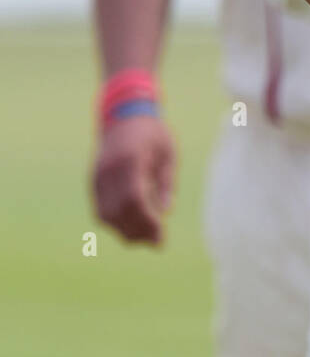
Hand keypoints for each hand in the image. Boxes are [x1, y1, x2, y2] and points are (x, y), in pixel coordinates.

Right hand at [92, 115, 175, 245]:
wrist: (124, 115)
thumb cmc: (152, 133)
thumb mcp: (168, 152)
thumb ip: (166, 182)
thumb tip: (165, 211)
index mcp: (130, 159)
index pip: (134, 199)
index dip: (146, 222)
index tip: (161, 236)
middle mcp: (110, 170)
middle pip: (118, 212)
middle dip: (137, 231)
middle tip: (157, 242)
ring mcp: (98, 176)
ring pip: (105, 215)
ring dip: (124, 231)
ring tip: (146, 237)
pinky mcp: (94, 181)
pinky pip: (100, 209)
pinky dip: (115, 222)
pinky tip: (132, 226)